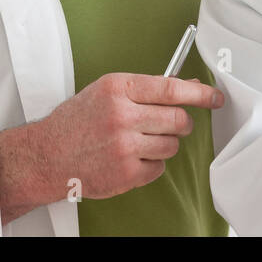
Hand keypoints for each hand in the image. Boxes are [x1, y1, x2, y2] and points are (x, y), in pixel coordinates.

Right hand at [0, 72, 223, 219]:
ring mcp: (124, 146)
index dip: (199, 93)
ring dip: (164, 145)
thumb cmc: (77, 121)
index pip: (170, 88)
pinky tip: (131, 159)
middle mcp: (122, 115)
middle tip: (172, 125)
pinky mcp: (125, 173)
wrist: (46, 155)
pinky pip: (158, 168)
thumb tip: (186, 88)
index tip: (214, 97)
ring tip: (140, 142)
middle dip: (181, 123)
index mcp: (117, 88)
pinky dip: (150, 165)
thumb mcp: (105, 92)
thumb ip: (143, 90)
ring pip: (171, 145)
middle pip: (177, 119)